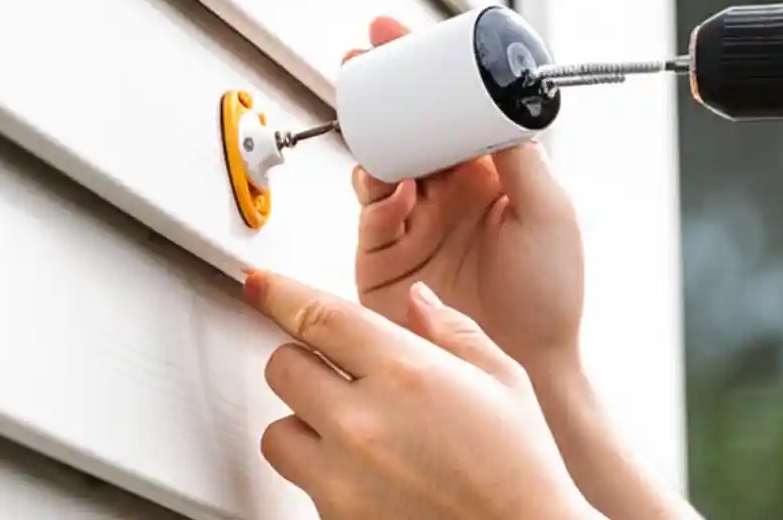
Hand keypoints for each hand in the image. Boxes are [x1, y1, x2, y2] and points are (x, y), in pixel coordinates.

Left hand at [246, 269, 601, 518]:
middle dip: (306, 362)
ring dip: (304, 423)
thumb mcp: (505, 382)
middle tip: (340, 374)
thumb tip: (417, 298)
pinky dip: (323, 471)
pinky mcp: (334, 519)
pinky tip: (370, 473)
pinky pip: (301, 482)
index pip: (318, 317)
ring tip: (351, 431)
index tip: (260, 285)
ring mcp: (341, 477)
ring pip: (277, 431)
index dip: (279, 294)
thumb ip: (454, 331)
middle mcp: (364, 422)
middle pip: (282, 368)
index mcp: (408, 373)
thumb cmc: (523, 471)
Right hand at [342, 17, 583, 370]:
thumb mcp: (549, 214)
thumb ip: (521, 159)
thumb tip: (497, 106)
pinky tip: (389, 186)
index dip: (428, 75)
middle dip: (382, 91)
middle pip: (406, 128)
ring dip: (372, 136)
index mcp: (488, 173)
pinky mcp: (386, 254)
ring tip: (376, 123)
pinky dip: (374, 190)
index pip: (451, 111)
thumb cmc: (550, 296)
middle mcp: (448, 192)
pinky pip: (370, 211)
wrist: (526, 360)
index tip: (408, 40)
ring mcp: (414, 220)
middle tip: (366, 60)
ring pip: (380, 162)